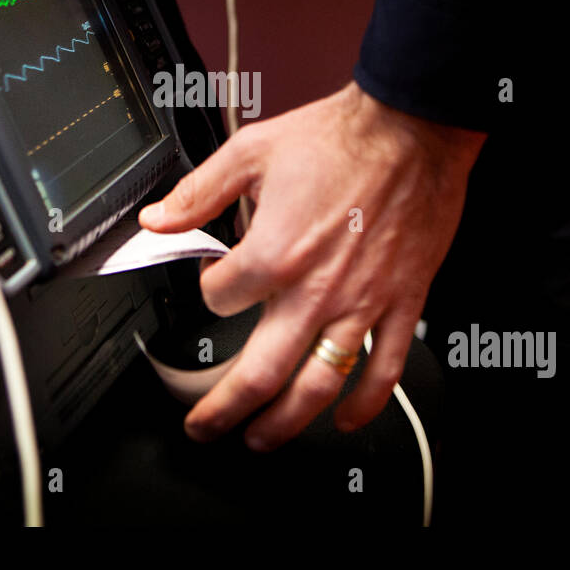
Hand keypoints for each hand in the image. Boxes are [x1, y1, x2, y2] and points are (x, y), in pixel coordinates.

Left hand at [139, 82, 484, 449]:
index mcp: (274, 253)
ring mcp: (361, 304)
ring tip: (261, 439)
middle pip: (260, 373)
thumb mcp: (251, 152)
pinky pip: (383, 369)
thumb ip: (198, 193)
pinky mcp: (400, 303)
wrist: (412, 130)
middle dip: (223, 409)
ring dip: (285, 423)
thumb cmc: (340, 138)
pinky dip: (365, 404)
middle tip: (204, 426)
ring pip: (318, 385)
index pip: (219, 300)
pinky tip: (347, 418)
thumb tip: (157, 221)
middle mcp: (316, 290)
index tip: (212, 286)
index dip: (207, 293)